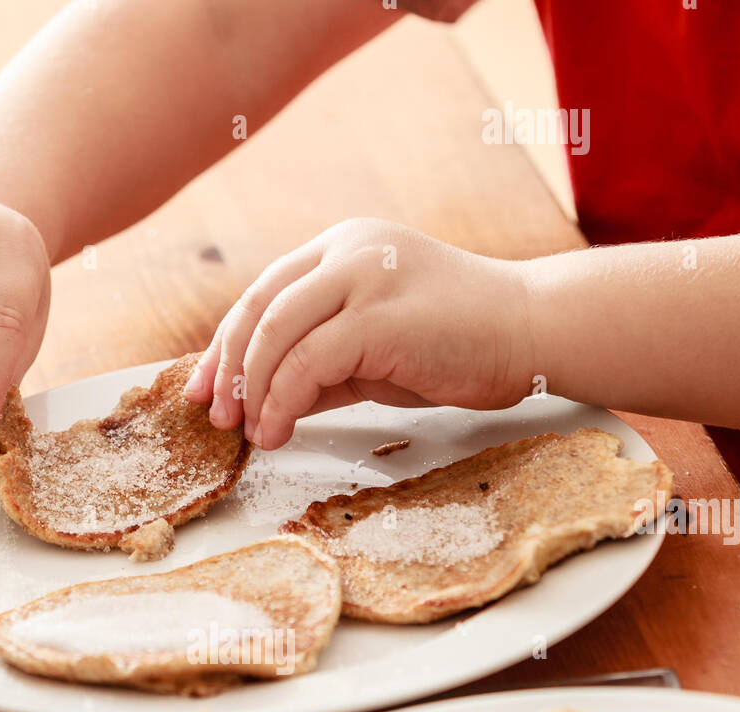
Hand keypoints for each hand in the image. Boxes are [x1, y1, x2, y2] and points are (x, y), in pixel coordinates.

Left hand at [184, 218, 532, 449]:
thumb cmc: (461, 344)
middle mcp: (348, 250)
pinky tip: (278, 433)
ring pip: (274, 332)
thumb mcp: (374, 352)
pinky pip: (307, 362)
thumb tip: (269, 404)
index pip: (264, 293)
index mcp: (343, 248)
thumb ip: (323, 366)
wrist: (534, 332)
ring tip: (249, 435)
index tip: (205, 389)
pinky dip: (281, 402)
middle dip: (226, 368)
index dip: (226, 344)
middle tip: (215, 417)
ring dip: (251, 390)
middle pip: (257, 308)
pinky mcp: (380, 314)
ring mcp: (364, 275)